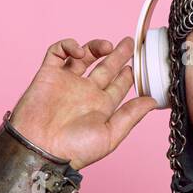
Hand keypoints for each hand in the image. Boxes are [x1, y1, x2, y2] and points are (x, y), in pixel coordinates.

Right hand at [8, 36, 157, 169]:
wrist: (39, 148)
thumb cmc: (74, 149)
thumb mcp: (110, 134)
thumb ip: (131, 115)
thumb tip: (153, 101)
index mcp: (101, 107)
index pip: (119, 85)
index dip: (129, 74)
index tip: (139, 64)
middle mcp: (85, 92)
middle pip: (105, 67)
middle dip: (118, 55)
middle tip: (129, 43)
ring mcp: (67, 82)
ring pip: (84, 56)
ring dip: (96, 47)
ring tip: (107, 47)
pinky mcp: (48, 74)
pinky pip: (57, 52)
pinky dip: (68, 46)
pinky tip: (79, 52)